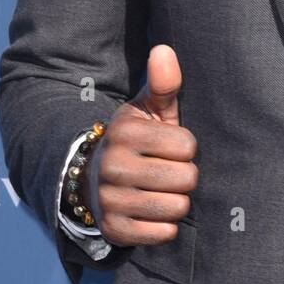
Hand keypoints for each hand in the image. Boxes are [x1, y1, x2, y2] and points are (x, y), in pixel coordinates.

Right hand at [92, 44, 197, 247]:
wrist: (96, 178)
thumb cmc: (139, 140)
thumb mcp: (150, 109)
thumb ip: (163, 83)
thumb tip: (164, 49)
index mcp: (125, 132)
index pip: (187, 146)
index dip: (187, 148)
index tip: (173, 147)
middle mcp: (113, 165)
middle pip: (185, 178)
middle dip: (186, 176)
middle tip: (171, 171)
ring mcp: (110, 200)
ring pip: (176, 207)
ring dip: (178, 202)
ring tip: (165, 190)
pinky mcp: (113, 229)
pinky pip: (162, 234)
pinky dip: (166, 226)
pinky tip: (155, 213)